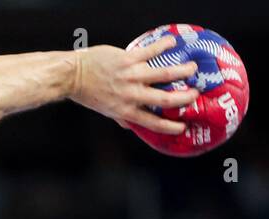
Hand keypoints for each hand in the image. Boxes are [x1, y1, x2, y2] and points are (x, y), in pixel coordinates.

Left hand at [68, 40, 198, 132]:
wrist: (73, 75)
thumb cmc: (89, 93)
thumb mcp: (106, 110)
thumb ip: (121, 117)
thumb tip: (131, 126)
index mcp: (126, 110)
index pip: (152, 122)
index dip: (169, 126)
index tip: (183, 126)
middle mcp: (131, 95)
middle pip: (164, 99)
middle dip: (184, 97)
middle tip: (196, 94)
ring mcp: (130, 76)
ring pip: (162, 74)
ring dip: (181, 70)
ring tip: (193, 68)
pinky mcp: (128, 59)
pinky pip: (150, 51)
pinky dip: (163, 45)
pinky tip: (173, 42)